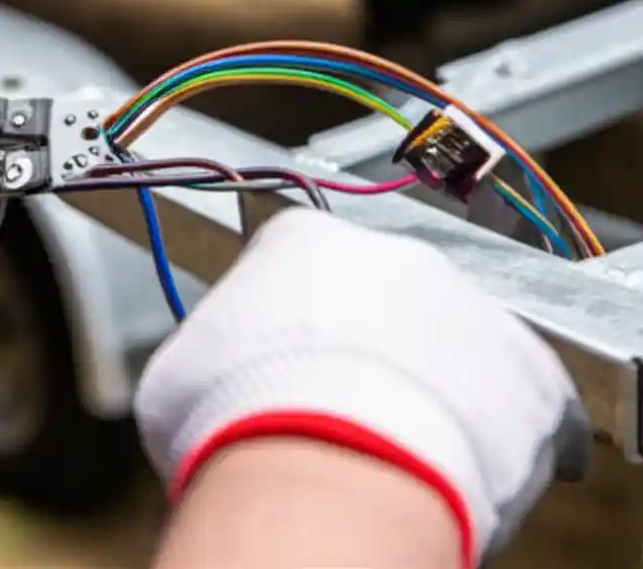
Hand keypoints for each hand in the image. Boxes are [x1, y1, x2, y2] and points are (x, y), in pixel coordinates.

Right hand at [135, 209, 589, 565]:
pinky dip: (485, 423)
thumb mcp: (178, 372)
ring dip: (425, 378)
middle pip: (380, 291)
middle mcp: (393, 252)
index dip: (285, 310)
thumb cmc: (238, 422)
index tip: (277, 349)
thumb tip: (207, 370)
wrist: (325, 471)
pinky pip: (514, 392)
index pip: (295, 257)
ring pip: (450, 338)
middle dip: (362, 340)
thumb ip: (207, 349)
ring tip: (391, 438)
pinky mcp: (531, 366)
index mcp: (301, 239)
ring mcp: (471, 302)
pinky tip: (446, 458)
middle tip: (334, 398)